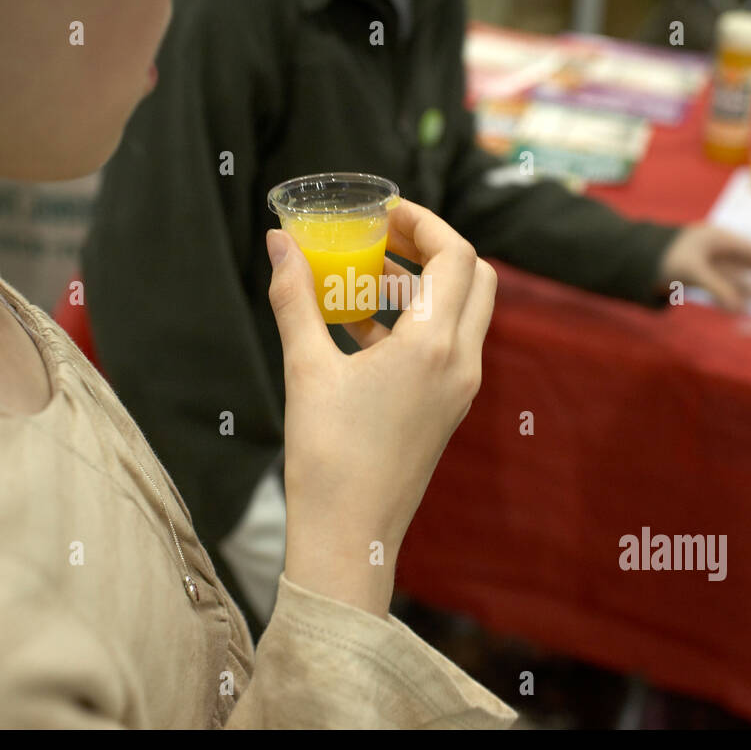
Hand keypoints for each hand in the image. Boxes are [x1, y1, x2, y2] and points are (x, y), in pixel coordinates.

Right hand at [264, 200, 496, 616]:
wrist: (350, 538)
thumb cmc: (327, 457)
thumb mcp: (306, 367)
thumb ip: (295, 296)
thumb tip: (276, 242)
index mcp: (434, 346)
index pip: (454, 254)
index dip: (423, 221)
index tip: (383, 212)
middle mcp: (461, 363)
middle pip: (474, 276)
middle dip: (434, 246)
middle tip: (384, 236)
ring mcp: (460, 388)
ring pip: (463, 311)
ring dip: (425, 283)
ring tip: (367, 275)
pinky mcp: (447, 408)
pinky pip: (447, 345)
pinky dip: (417, 321)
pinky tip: (361, 326)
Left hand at [657, 223, 750, 312]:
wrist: (636, 260)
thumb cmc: (666, 257)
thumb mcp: (693, 271)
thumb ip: (718, 288)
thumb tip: (739, 308)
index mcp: (718, 238)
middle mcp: (717, 249)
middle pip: (746, 265)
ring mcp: (707, 262)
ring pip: (734, 278)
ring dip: (748, 292)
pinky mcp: (698, 276)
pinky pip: (721, 286)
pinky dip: (731, 296)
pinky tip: (739, 309)